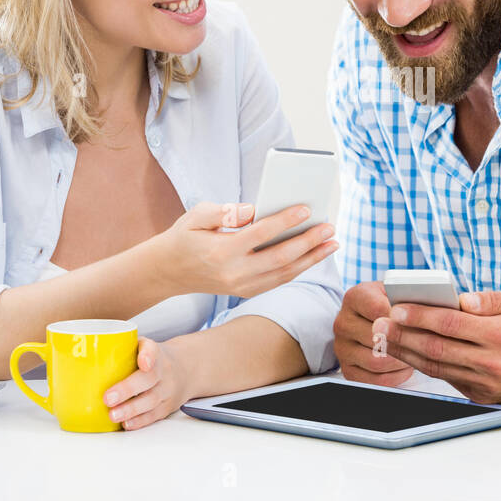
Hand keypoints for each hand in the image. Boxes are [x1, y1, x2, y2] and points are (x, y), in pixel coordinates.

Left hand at [103, 337, 188, 429]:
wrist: (186, 369)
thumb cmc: (149, 359)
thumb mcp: (140, 346)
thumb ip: (114, 349)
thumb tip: (65, 356)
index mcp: (155, 353)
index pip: (153, 350)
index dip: (148, 355)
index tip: (143, 362)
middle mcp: (163, 371)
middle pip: (149, 379)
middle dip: (128, 389)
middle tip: (108, 398)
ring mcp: (167, 390)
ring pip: (151, 400)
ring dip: (132, 409)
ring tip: (113, 415)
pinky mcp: (167, 407)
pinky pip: (154, 415)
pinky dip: (140, 420)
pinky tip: (126, 424)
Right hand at [148, 201, 338, 298]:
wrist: (167, 272)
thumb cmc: (184, 236)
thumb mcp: (197, 216)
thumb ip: (225, 211)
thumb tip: (255, 210)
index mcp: (220, 251)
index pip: (260, 234)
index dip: (285, 221)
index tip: (306, 208)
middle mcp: (234, 273)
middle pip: (280, 258)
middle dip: (309, 242)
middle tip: (331, 228)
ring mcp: (241, 287)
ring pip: (285, 273)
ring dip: (312, 259)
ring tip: (333, 243)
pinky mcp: (245, 292)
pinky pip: (279, 280)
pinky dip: (299, 268)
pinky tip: (314, 255)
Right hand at [334, 281, 413, 386]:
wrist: (373, 319)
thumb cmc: (391, 305)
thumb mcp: (396, 292)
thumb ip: (406, 297)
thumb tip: (423, 310)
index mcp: (354, 298)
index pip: (377, 309)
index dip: (401, 318)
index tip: (418, 321)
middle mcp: (343, 323)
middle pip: (377, 338)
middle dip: (405, 342)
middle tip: (424, 342)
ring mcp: (343, 348)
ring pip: (377, 362)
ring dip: (402, 361)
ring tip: (416, 354)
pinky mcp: (348, 370)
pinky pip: (376, 380)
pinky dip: (396, 376)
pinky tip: (405, 366)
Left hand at [372, 290, 500, 407]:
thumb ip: (491, 299)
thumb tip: (463, 298)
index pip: (451, 324)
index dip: (420, 316)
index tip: (396, 308)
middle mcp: (492, 363)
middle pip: (437, 348)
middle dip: (403, 335)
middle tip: (379, 324)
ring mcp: (485, 384)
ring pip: (436, 367)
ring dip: (406, 352)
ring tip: (384, 338)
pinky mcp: (480, 396)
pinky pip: (446, 378)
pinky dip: (424, 364)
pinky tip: (407, 351)